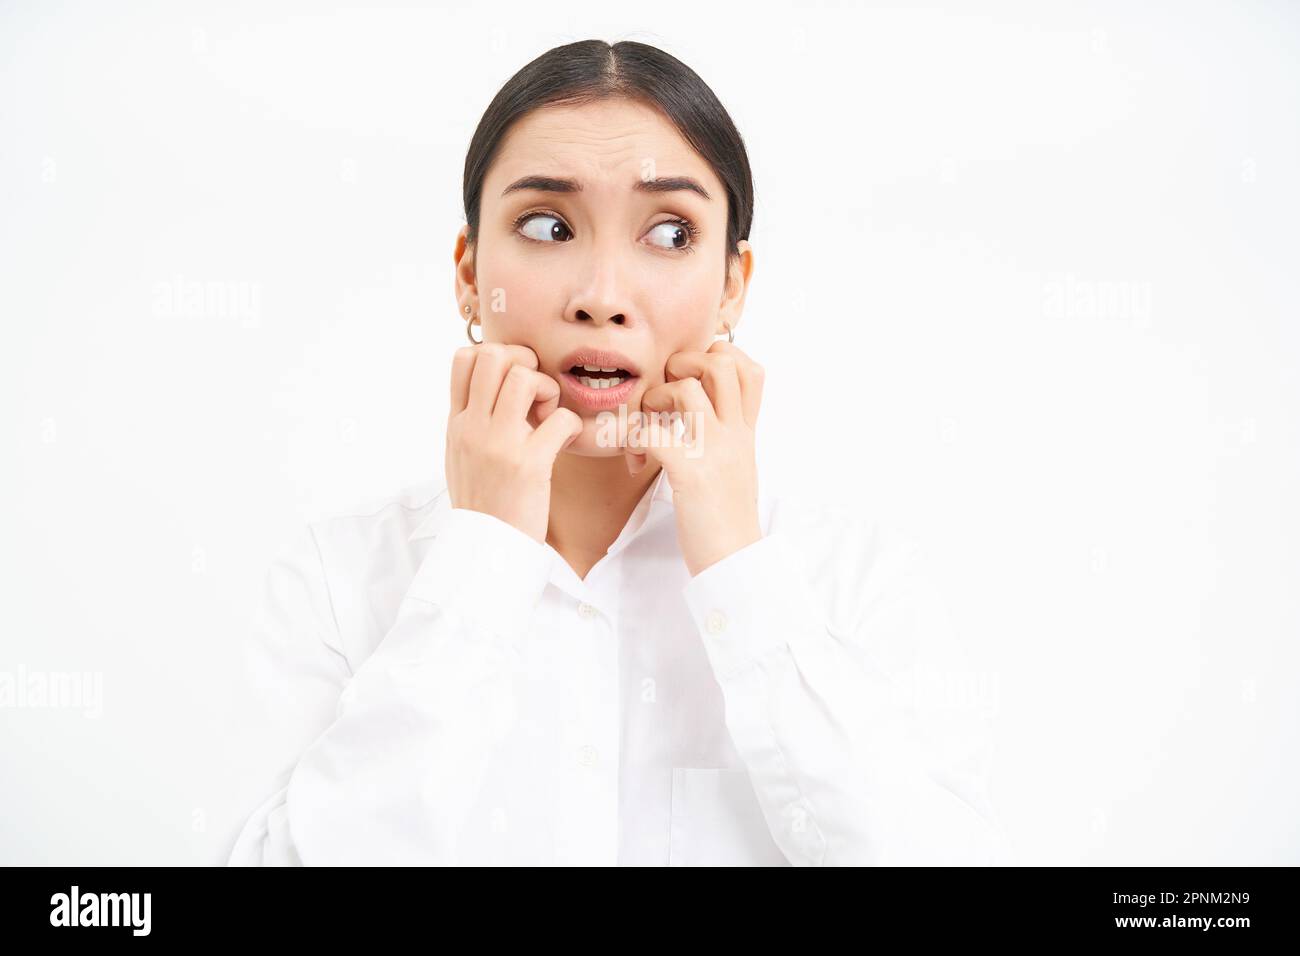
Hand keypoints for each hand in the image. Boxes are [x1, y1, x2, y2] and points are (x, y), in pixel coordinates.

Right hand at [446, 342, 583, 542]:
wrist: (484, 550)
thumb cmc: (481, 503)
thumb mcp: (461, 456)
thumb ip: (474, 421)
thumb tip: (497, 390)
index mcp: (457, 423)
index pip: (464, 358)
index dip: (497, 356)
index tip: (512, 382)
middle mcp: (473, 427)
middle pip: (494, 355)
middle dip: (524, 362)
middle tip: (536, 394)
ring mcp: (499, 444)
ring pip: (525, 377)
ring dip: (547, 390)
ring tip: (547, 418)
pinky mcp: (529, 464)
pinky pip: (561, 419)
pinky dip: (571, 426)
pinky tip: (562, 443)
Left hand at [625, 340, 765, 575]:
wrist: (734, 563)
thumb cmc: (726, 519)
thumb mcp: (738, 468)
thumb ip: (726, 436)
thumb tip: (703, 411)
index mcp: (746, 433)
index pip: (748, 367)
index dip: (716, 358)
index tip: (691, 379)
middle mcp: (736, 435)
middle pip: (718, 364)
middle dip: (681, 367)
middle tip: (664, 397)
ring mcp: (715, 452)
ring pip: (684, 390)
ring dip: (653, 403)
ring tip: (647, 433)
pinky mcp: (691, 474)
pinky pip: (654, 433)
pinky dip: (635, 440)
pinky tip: (635, 462)